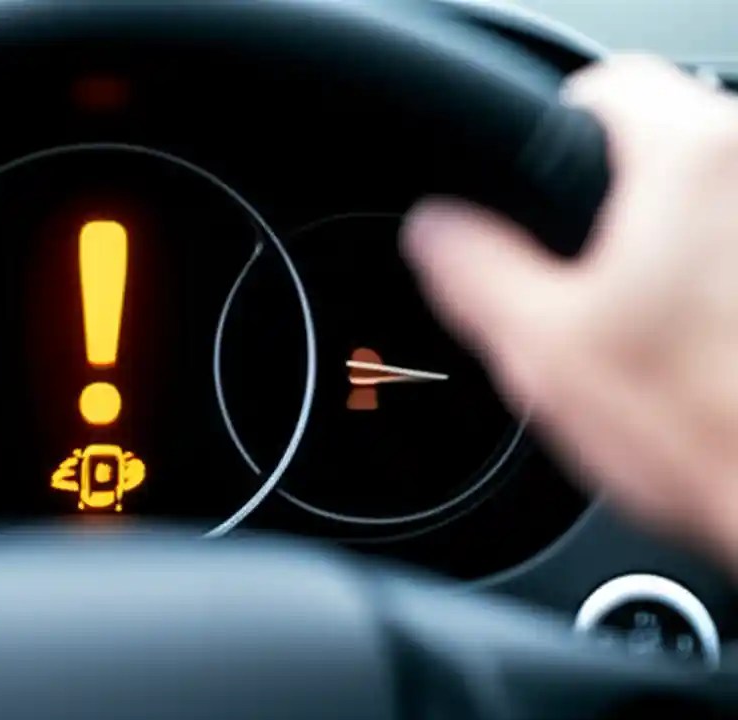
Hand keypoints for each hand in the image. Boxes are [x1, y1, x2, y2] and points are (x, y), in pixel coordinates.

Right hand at [403, 56, 737, 571]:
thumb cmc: (700, 433)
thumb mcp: (541, 348)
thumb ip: (469, 267)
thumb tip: (431, 230)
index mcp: (691, 161)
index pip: (605, 87)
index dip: (550, 141)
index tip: (536, 197)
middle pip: (659, 143)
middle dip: (610, 205)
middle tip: (584, 286)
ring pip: (704, 199)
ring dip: (666, 240)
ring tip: (646, 327)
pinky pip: (733, 238)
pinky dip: (710, 271)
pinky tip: (695, 344)